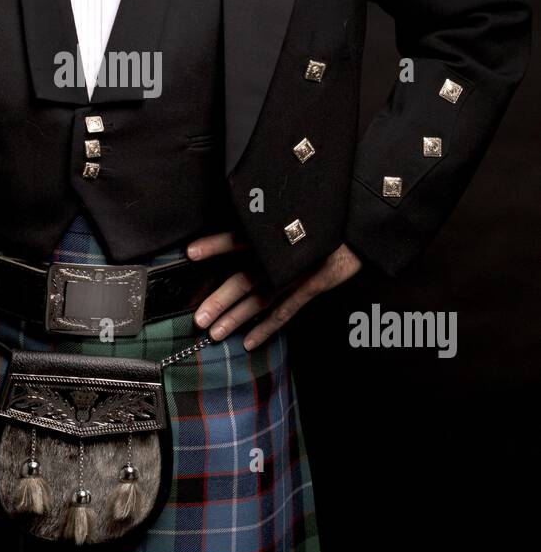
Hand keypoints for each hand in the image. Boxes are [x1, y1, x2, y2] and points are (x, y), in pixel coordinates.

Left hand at [186, 231, 361, 350]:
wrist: (361, 221)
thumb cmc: (322, 215)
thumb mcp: (296, 209)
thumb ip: (268, 220)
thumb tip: (240, 224)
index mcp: (274, 233)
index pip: (239, 237)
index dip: (215, 244)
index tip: (190, 252)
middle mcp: (283, 254)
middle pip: (245, 279)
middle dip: (220, 300)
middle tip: (198, 319)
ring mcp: (299, 272)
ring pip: (262, 300)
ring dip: (237, 318)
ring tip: (215, 334)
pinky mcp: (315, 285)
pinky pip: (287, 311)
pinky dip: (267, 328)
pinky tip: (249, 342)